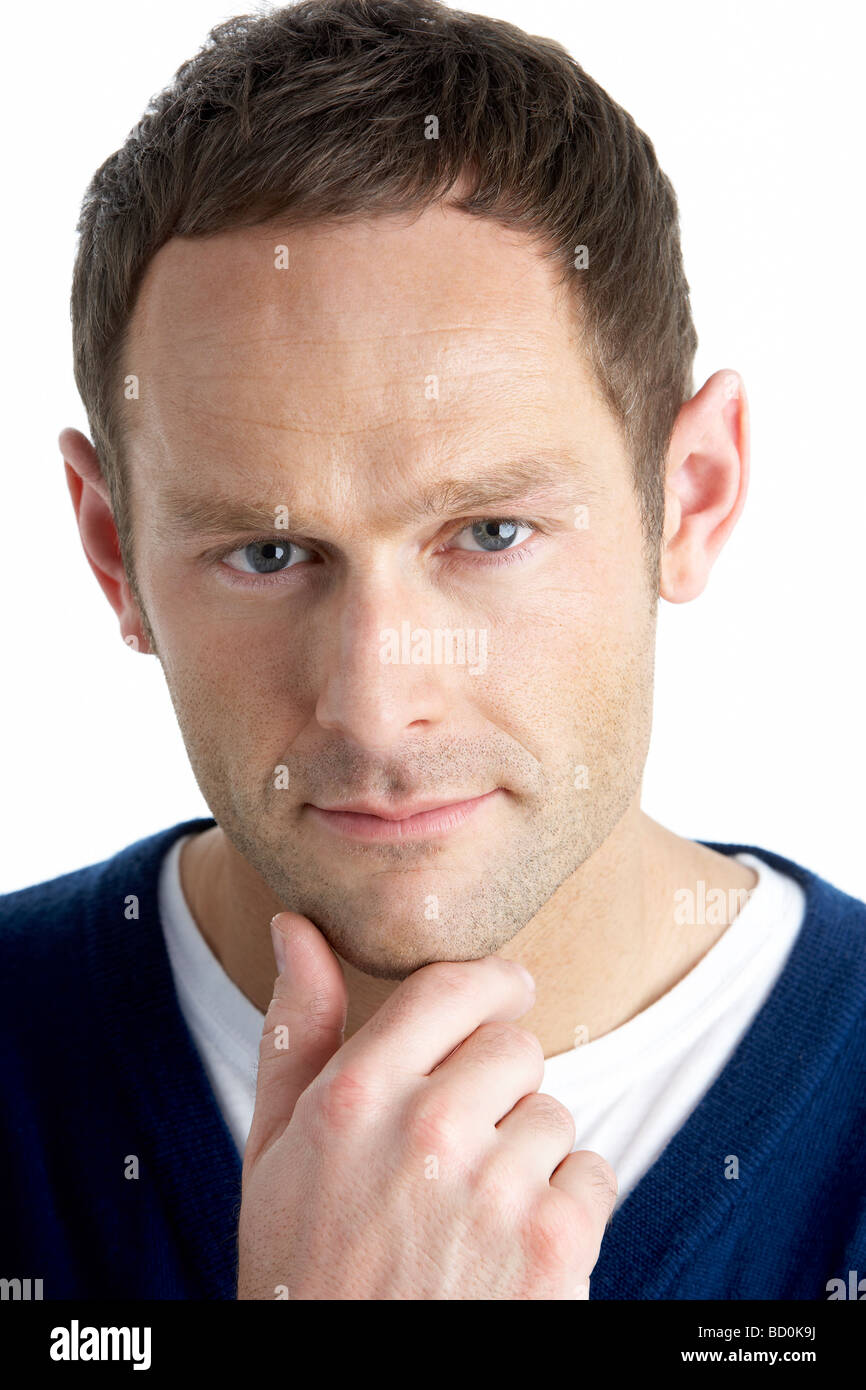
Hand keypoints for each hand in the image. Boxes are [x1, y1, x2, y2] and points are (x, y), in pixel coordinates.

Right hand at [236, 911, 616, 1299]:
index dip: (489, 986)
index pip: (453, 987)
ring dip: (530, 1152)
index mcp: (355, 1097)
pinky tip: (510, 1248)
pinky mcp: (554, 1248)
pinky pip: (594, 1173)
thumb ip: (297, 1029)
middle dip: (499, 1085)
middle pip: (517, 1045)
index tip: (503, 996)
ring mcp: (495, 1189)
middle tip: (460, 1146)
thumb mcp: (275, 1147)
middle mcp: (427, 1131)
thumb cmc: (304, 1266)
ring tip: (473, 1212)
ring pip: (556, 1113)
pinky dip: (568, 1207)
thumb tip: (298, 926)